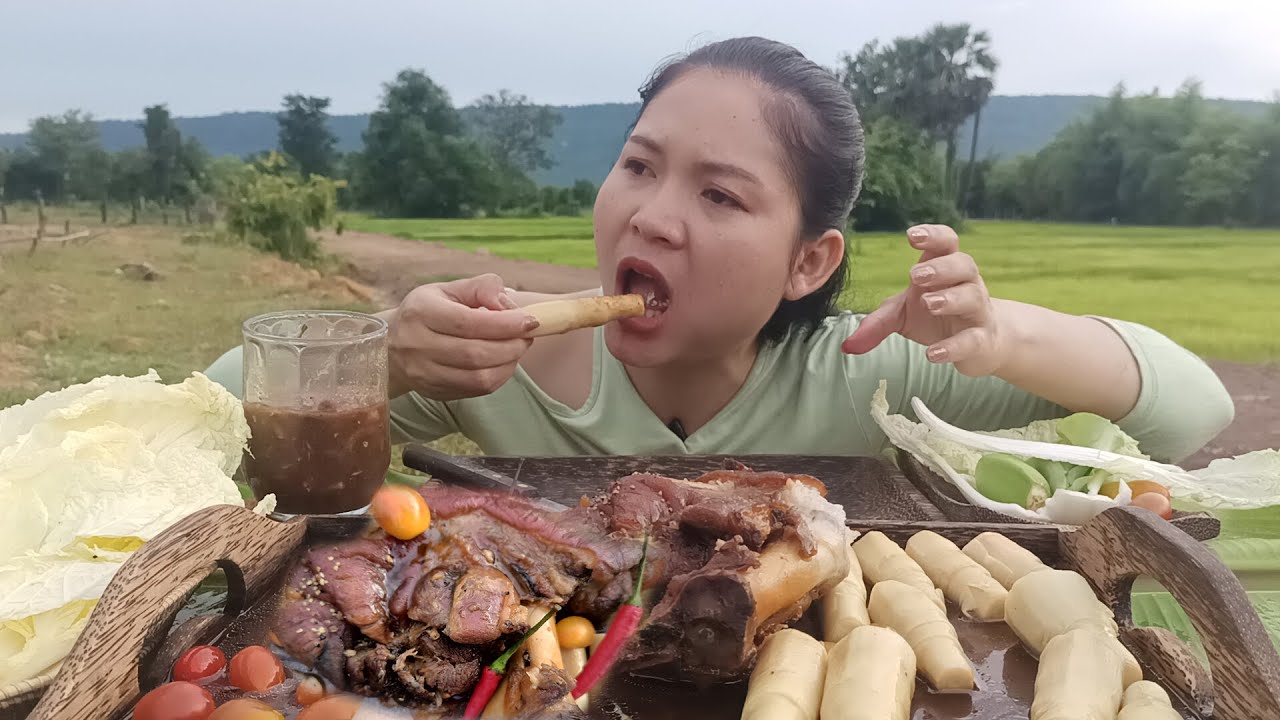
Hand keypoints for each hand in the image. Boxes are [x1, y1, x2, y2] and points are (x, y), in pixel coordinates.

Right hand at [387, 273, 539, 400]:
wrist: (392, 346)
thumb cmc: (428, 312)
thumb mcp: (448, 290)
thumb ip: (481, 288)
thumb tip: (508, 305)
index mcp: (421, 313)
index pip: (467, 323)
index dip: (504, 324)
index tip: (531, 321)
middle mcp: (418, 345)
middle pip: (476, 354)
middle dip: (512, 346)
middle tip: (527, 336)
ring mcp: (424, 374)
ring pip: (479, 378)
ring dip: (509, 364)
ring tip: (517, 348)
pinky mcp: (434, 392)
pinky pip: (476, 390)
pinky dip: (498, 377)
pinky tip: (502, 362)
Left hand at [841, 224, 1007, 376]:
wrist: (979, 345)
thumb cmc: (936, 319)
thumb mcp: (903, 315)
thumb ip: (876, 324)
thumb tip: (847, 345)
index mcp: (945, 269)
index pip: (946, 242)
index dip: (933, 235)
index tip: (912, 236)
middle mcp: (966, 285)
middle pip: (964, 264)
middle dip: (941, 267)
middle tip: (915, 275)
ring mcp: (977, 312)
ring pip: (973, 297)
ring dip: (951, 299)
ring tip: (930, 304)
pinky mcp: (982, 340)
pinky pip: (972, 339)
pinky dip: (954, 346)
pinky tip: (933, 353)